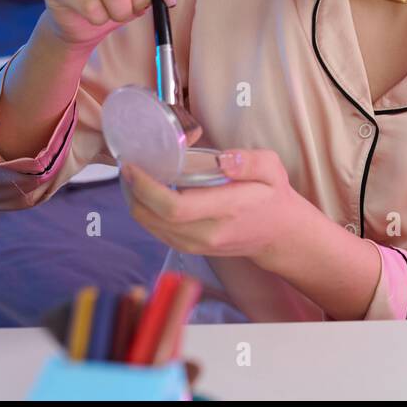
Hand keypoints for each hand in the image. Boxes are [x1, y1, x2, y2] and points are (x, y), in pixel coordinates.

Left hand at [118, 149, 310, 261]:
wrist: (278, 235)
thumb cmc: (272, 198)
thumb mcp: (273, 170)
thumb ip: (250, 162)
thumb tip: (224, 159)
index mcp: (227, 210)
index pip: (175, 207)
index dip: (147, 188)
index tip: (134, 166)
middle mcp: (207, 232)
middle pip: (154, 218)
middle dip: (133, 192)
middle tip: (128, 166)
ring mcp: (197, 244)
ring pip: (151, 227)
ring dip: (136, 201)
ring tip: (134, 177)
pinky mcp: (190, 247)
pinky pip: (156, 231)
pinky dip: (145, 212)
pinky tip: (146, 193)